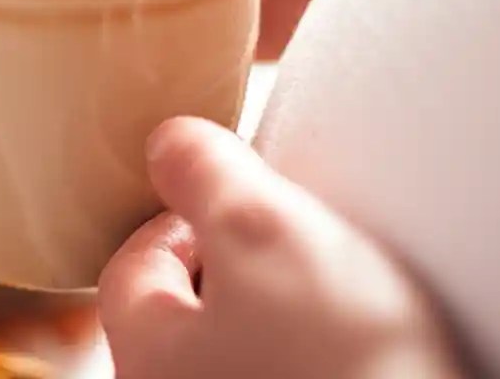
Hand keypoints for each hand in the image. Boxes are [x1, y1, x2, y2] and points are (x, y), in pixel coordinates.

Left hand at [98, 117, 464, 378]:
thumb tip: (167, 144)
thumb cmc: (341, 361)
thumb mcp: (261, 230)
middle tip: (297, 234)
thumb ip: (204, 174)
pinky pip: (293, 371)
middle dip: (234, 262)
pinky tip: (367, 343)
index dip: (181, 213)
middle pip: (186, 311)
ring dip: (284, 309)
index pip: (132, 266)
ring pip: (243, 347)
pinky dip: (322, 352)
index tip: (235, 192)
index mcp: (149, 357)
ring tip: (343, 289)